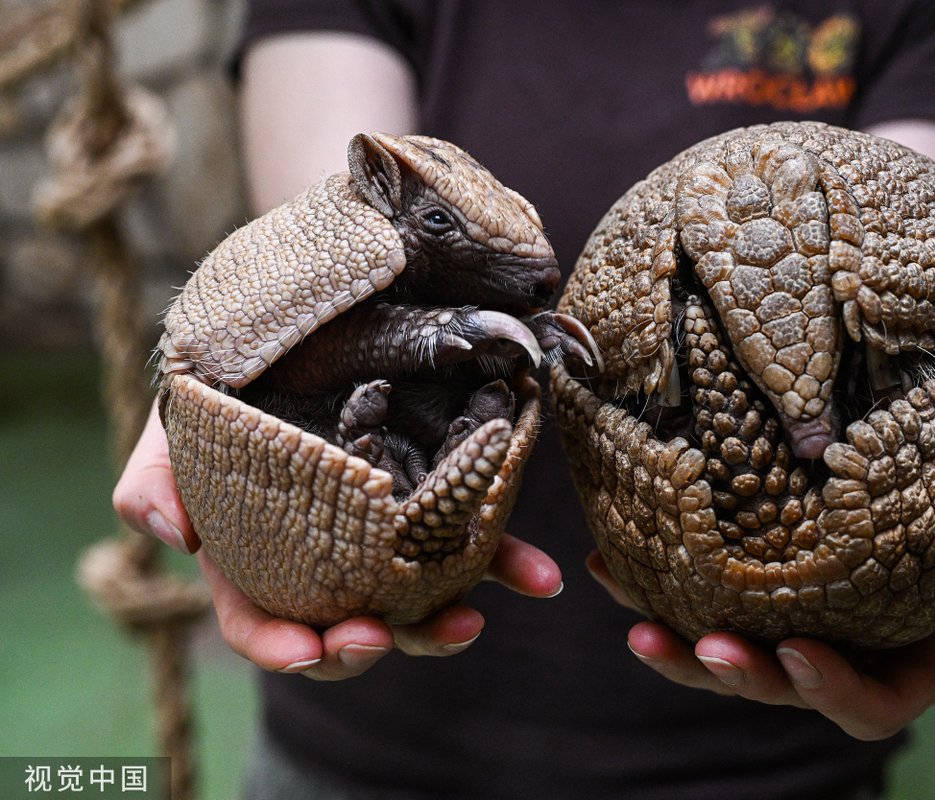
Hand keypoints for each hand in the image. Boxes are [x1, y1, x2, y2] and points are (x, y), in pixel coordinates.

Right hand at [114, 407, 562, 679]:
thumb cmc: (234, 371)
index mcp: (259, 551)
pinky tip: (541, 577)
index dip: (279, 645)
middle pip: (343, 624)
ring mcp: (388, 531)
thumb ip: (157, 473)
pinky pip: (478, 539)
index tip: (308, 648)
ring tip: (469, 622)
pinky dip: (510, 565)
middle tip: (381, 633)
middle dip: (364, 645)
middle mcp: (328, 554)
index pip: (261, 618)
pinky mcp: (441, 496)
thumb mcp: (182, 416)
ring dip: (442, 623)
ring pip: (415, 598)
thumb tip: (168, 534)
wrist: (309, 312)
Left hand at [589, 469, 934, 739]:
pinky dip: (652, 584)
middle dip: (739, 676)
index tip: (802, 651)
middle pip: (783, 686)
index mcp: (912, 653)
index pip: (872, 703)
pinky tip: (613, 562)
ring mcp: (792, 609)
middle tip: (701, 644)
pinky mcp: (750, 570)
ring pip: (728, 650)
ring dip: (680, 645)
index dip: (833, 691)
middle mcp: (844, 642)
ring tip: (637, 617)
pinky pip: (695, 592)